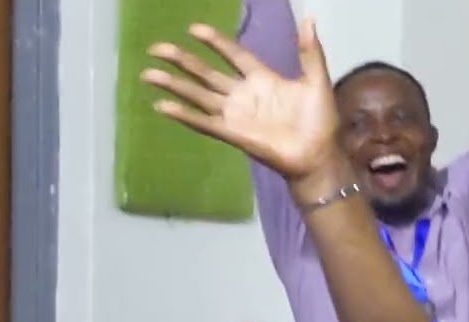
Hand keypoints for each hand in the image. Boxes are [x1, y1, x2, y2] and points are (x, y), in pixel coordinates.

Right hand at [141, 20, 338, 181]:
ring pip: (198, 95)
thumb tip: (309, 18)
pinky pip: (204, 122)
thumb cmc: (320, 121)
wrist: (319, 155)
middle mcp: (244, 95)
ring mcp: (236, 115)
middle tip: (156, 48)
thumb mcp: (317, 81)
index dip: (215, 42)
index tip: (193, 28)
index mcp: (263, 79)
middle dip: (182, 60)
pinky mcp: (233, 134)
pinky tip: (162, 106)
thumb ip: (310, 52)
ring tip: (148, 73)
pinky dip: (184, 115)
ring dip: (174, 85)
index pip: (234, 54)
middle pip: (206, 73)